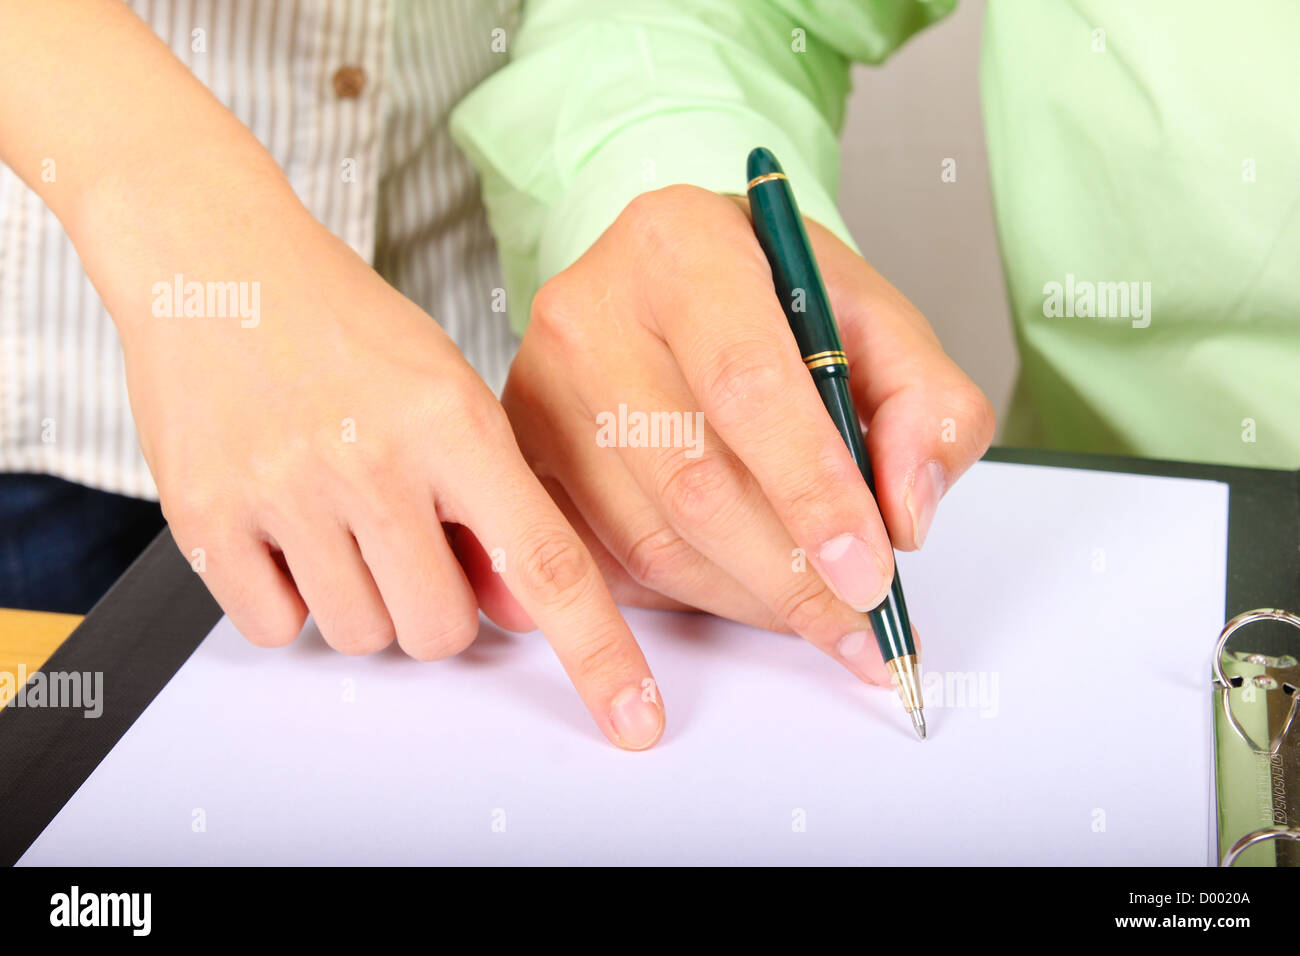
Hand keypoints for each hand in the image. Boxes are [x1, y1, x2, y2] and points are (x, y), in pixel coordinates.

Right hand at [104, 201, 665, 750]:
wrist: (214, 260)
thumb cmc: (344, 324)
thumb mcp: (447, 390)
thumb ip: (491, 501)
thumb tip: (518, 610)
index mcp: (452, 423)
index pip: (548, 564)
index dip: (598, 654)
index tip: (635, 720)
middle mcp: (373, 461)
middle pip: (443, 632)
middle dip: (439, 605)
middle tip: (411, 539)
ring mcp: (286, 492)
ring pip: (362, 637)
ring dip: (365, 601)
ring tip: (342, 518)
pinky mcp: (205, 517)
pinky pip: (276, 629)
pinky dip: (289, 600)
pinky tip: (288, 529)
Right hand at [501, 185, 993, 684]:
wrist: (674, 283)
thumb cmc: (771, 299)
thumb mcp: (877, 320)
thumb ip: (927, 405)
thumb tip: (904, 516)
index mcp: (682, 246)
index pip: (746, 383)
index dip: (811, 490)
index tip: (869, 569)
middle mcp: (590, 312)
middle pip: (692, 481)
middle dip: (790, 576)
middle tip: (862, 625)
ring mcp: (539, 390)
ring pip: (649, 539)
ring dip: (749, 599)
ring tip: (822, 617)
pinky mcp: (523, 457)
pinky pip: (608, 562)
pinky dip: (691, 597)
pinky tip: (749, 593)